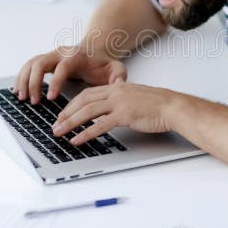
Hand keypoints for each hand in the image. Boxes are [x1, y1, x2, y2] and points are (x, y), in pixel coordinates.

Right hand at [13, 46, 126, 103]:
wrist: (96, 51)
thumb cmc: (104, 63)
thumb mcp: (116, 68)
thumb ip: (119, 76)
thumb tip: (119, 85)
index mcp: (76, 55)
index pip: (62, 66)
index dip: (55, 81)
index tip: (51, 98)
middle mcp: (60, 53)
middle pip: (40, 62)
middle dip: (35, 82)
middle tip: (34, 101)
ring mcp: (51, 55)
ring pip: (31, 63)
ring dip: (24, 80)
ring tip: (22, 98)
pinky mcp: (45, 61)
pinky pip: (29, 67)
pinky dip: (21, 78)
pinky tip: (19, 91)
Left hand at [51, 83, 185, 144]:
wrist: (172, 106)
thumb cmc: (157, 105)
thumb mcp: (134, 98)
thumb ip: (120, 102)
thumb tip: (108, 113)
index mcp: (117, 87)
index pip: (88, 94)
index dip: (72, 104)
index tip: (63, 114)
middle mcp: (115, 92)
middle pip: (83, 101)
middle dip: (66, 114)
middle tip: (55, 125)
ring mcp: (119, 103)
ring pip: (87, 112)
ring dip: (70, 123)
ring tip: (59, 133)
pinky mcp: (124, 115)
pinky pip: (100, 125)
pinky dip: (86, 133)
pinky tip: (77, 140)